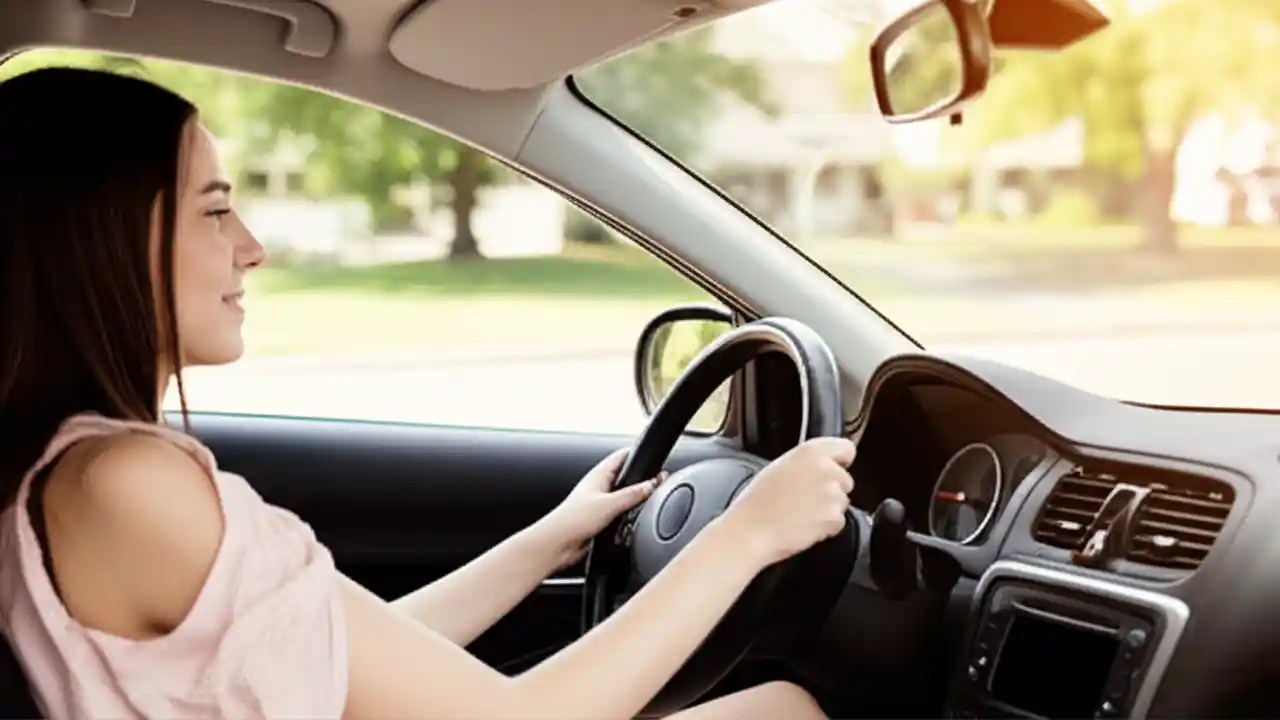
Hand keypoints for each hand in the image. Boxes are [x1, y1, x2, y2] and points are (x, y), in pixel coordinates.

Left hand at [536, 448, 667, 569]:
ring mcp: (598, 504)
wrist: (557, 544)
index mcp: (598, 476)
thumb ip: (632, 495)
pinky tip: (633, 518)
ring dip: (632, 497)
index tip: (649, 453)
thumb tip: (651, 485)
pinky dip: (626, 514)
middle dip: (639, 477)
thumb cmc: (573, 520)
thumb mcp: (609, 504)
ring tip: (648, 497)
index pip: (620, 457)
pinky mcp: (598, 520)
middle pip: (623, 477)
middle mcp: (598, 488)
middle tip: (656, 477)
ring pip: (621, 496)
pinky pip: (617, 513)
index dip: (635, 453)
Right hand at [716, 437, 855, 567]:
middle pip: (845, 479)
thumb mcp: (780, 466)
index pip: (846, 448)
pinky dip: (826, 527)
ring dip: (828, 509)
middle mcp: (826, 469)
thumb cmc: (758, 501)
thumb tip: (822, 465)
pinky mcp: (834, 518)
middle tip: (805, 497)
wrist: (751, 530)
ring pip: (842, 501)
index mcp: (811, 451)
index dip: (840, 461)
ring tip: (800, 512)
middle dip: (831, 489)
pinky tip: (804, 524)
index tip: (833, 468)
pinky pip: (838, 522)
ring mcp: (832, 494)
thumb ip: (807, 462)